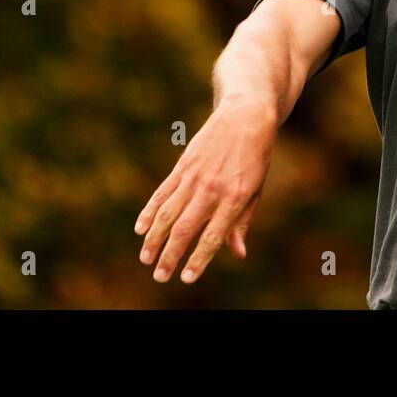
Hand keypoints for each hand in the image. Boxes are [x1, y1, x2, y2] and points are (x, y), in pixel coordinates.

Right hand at [134, 95, 275, 283]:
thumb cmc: (255, 158)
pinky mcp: (183, 166)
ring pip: (168, 213)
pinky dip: (149, 211)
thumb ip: (243, 222)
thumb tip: (238, 254)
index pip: (212, 236)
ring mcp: (194, 177)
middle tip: (160, 277)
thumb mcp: (255, 189)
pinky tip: (140, 229)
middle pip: (185, 228)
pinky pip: (162, 193)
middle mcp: (212, 189)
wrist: (245, 117)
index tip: (187, 278)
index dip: (198, 259)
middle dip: (171, 256)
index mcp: (234, 198)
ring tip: (146, 259)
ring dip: (154, 238)